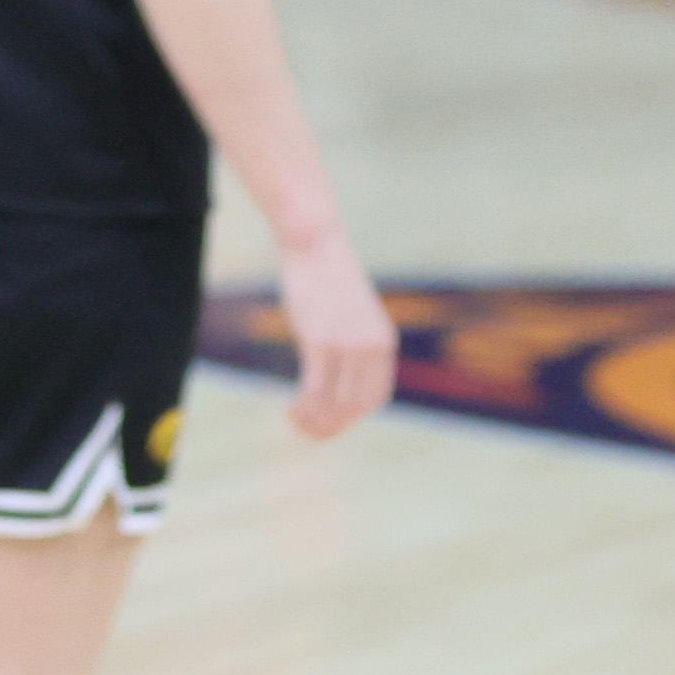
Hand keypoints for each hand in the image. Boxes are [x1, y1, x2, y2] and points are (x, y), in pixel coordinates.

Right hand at [277, 226, 398, 439]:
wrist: (315, 241)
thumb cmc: (328, 274)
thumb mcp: (353, 311)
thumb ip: (355, 342)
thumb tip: (340, 375)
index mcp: (384, 341)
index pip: (376, 397)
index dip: (355, 417)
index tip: (334, 423)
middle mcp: (371, 347)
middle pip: (355, 407)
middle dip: (332, 427)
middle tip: (311, 433)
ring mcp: (346, 344)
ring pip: (334, 404)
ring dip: (315, 422)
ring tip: (296, 423)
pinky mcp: (319, 340)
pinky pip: (313, 390)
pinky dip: (302, 408)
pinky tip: (290, 411)